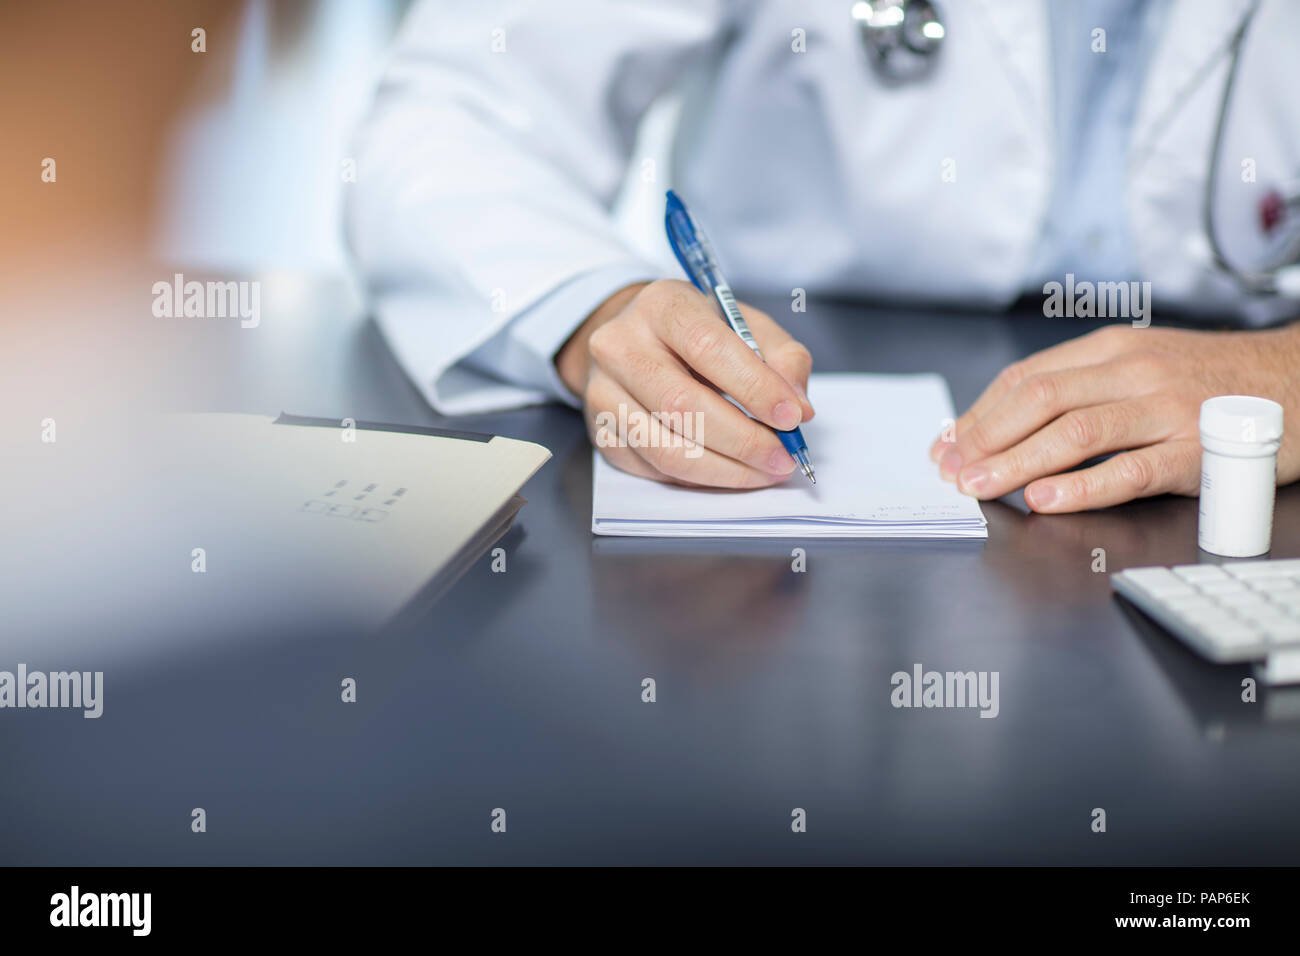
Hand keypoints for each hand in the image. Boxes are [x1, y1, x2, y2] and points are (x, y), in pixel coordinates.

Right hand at [555, 280, 814, 486]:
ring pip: (665, 447)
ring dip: (724, 470)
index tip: (791, 417)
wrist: (633, 341)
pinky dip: (700, 478)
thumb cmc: (698, 334)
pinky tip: (730, 471)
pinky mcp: (600, 432)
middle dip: (743, 440)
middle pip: (682, 405)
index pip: (707, 347)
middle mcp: (620, 345)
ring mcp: (603, 391)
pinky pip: (653, 468)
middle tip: (782, 457)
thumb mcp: (745, 325)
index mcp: (661, 305)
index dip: (754, 387)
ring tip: (762, 472)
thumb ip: (782, 358)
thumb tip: (799, 409)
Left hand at [929, 323, 1299, 512]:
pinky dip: (1081, 488)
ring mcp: (1165, 410)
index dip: (978, 415)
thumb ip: (1083, 387)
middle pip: (1038, 401)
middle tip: (950, 472)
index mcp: (1112, 349)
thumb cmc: (1215, 381)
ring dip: (1015, 462)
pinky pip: (1129, 471)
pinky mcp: (1195, 450)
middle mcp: (1133, 372)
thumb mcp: (1144, 364)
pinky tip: (1045, 501)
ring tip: (979, 488)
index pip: (1025, 379)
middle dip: (983, 439)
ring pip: (1073, 433)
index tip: (945, 445)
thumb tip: (1007, 423)